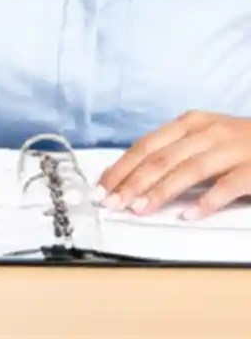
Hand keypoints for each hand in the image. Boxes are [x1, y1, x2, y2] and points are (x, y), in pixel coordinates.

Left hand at [95, 110, 250, 219]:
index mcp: (189, 123)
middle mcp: (207, 132)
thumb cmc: (239, 143)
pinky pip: (227, 185)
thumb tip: (131, 177)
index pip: (145, 146)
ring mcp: (232, 148)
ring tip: (140, 209)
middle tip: (113, 203)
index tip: (101, 188)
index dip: (121, 168)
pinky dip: (207, 201)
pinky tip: (189, 215)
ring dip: (160, 191)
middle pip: (161, 158)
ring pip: (188, 170)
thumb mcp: (202, 138)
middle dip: (132, 182)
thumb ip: (172, 153)